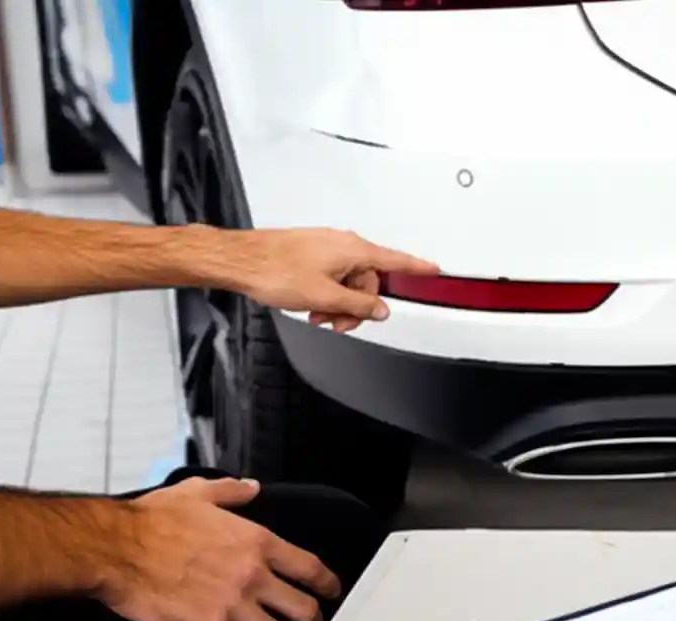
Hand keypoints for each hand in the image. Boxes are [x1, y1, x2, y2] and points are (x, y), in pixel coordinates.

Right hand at [101, 477, 340, 620]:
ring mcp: (232, 607)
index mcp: (257, 541)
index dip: (327, 584)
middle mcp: (253, 576)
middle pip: (303, 609)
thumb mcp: (198, 492)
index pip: (310, 567)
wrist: (118, 549)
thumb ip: (231, 492)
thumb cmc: (154, 519)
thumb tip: (252, 488)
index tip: (331, 592)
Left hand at [237, 227, 438, 333]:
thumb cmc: (276, 270)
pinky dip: (326, 293)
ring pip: (348, 280)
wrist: (242, 260)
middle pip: (368, 279)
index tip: (433, 270)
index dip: (416, 268)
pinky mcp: (311, 252)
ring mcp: (326, 247)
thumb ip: (358, 306)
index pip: (395, 260)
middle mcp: (342, 244)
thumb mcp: (325, 297)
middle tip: (338, 321)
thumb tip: (379, 309)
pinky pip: (331, 275)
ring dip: (338, 302)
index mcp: (352, 250)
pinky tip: (309, 304)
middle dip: (357, 304)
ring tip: (317, 314)